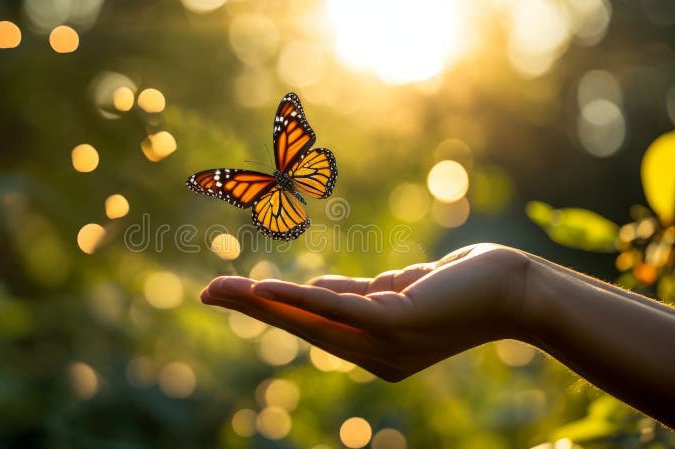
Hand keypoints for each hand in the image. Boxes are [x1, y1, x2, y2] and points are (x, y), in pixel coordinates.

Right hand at [200, 243, 529, 381]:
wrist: (516, 290)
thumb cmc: (459, 286)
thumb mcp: (398, 290)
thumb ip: (357, 294)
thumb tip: (311, 288)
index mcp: (373, 352)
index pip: (314, 327)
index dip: (272, 312)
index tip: (236, 295)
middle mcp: (374, 358)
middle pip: (303, 328)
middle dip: (253, 308)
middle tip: (209, 292)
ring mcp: (385, 345)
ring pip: (312, 321)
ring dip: (263, 303)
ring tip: (222, 290)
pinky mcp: (396, 324)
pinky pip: (338, 312)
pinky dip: (299, 301)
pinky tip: (266, 291)